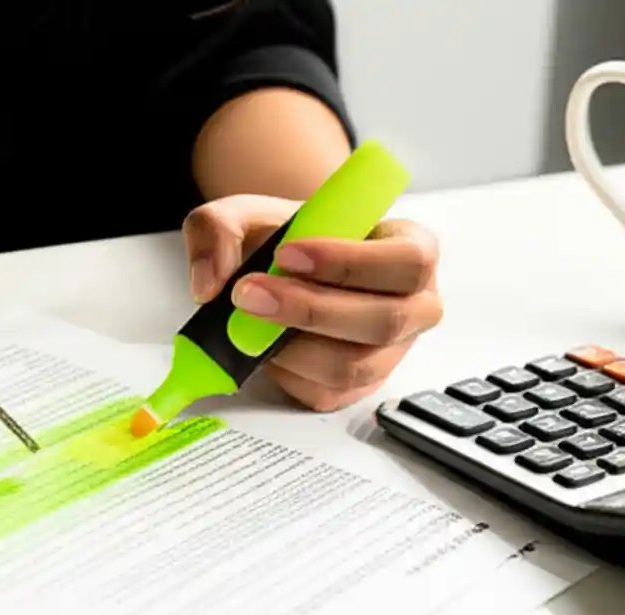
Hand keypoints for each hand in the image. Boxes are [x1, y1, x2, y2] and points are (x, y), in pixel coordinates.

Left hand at [184, 194, 441, 411]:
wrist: (287, 269)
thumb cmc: (292, 239)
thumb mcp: (251, 212)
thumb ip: (219, 228)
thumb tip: (209, 282)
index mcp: (412, 251)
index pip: (407, 261)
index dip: (350, 263)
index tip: (287, 255)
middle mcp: (414, 306)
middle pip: (384, 321)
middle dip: (310, 310)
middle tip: (249, 293)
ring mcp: (390, 354)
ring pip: (351, 365)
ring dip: (291, 347)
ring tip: (248, 321)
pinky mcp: (359, 388)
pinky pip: (325, 392)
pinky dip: (286, 372)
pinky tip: (264, 346)